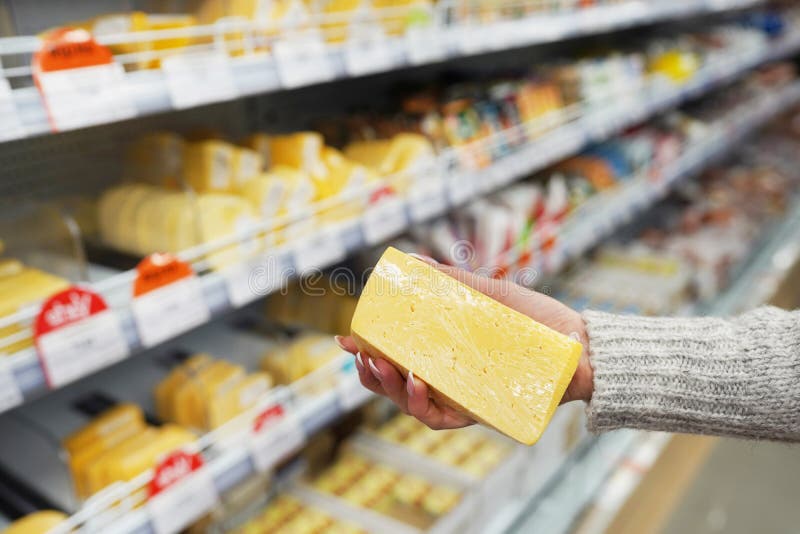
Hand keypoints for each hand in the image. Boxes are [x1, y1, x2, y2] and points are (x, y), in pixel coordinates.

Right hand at [335, 255, 592, 429]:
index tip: (346, 338)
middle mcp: (449, 380)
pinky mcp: (482, 411)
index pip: (397, 357)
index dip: (367, 353)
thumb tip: (415, 262)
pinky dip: (424, 406)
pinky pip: (445, 418)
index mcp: (445, 355)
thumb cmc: (537, 321)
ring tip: (382, 368)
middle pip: (397, 386)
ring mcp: (463, 398)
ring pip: (413, 405)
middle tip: (361, 356)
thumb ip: (456, 281)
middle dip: (371, 374)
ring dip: (390, 390)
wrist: (579, 345)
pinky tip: (415, 386)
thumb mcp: (492, 295)